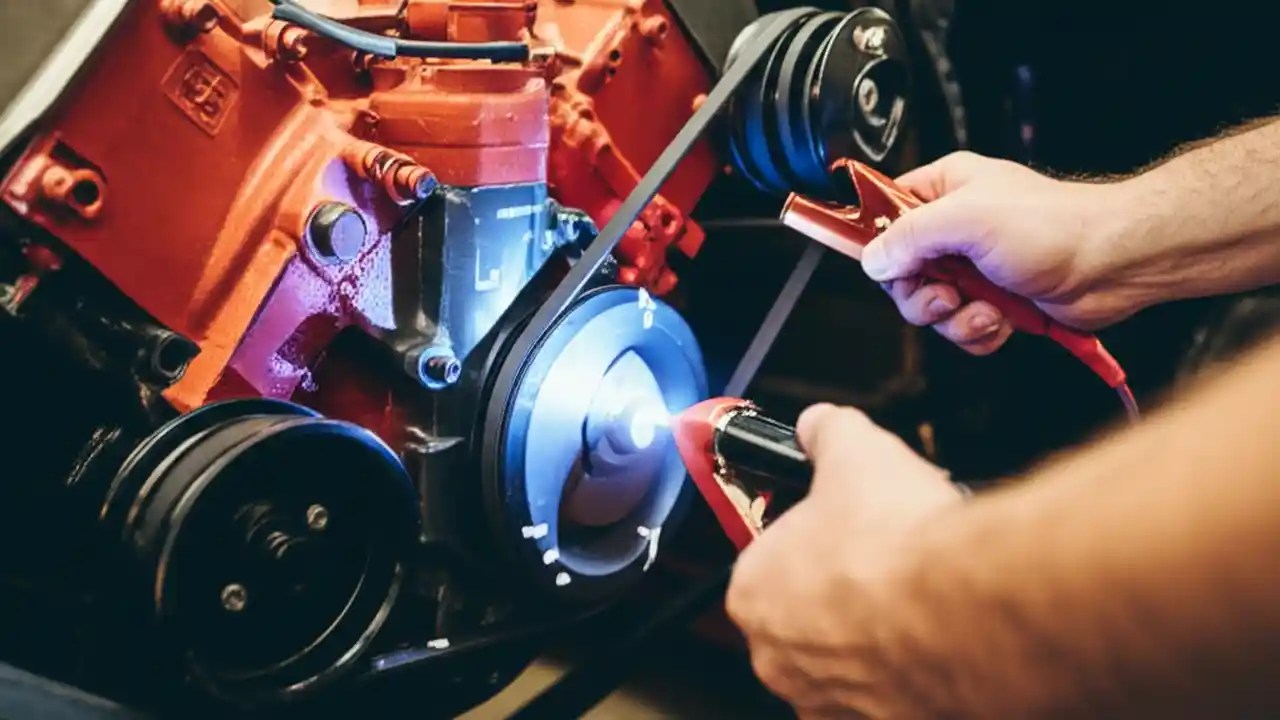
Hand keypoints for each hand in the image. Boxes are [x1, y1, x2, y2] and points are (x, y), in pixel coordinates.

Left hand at [725, 404, 964, 717]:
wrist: (967, 608)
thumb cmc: (898, 540)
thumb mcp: (855, 448)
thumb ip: (826, 432)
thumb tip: (819, 423)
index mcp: (752, 592)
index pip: (767, 563)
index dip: (809, 540)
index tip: (842, 528)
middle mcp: (779, 660)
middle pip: (803, 619)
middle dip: (841, 592)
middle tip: (887, 561)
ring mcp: (829, 703)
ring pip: (846, 665)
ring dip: (875, 637)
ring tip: (921, 599)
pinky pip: (890, 698)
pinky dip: (911, 674)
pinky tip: (939, 640)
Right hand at [862, 152, 1134, 354]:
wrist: (1113, 264)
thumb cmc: (1055, 225)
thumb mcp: (966, 220)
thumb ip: (909, 237)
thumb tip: (873, 259)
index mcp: (945, 189)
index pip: (884, 211)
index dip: (877, 241)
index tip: (883, 265)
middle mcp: (956, 226)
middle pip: (902, 271)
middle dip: (920, 295)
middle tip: (945, 296)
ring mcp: (975, 266)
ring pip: (931, 305)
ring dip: (954, 319)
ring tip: (984, 311)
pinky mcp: (994, 299)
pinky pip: (962, 326)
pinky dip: (977, 332)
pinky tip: (1000, 321)